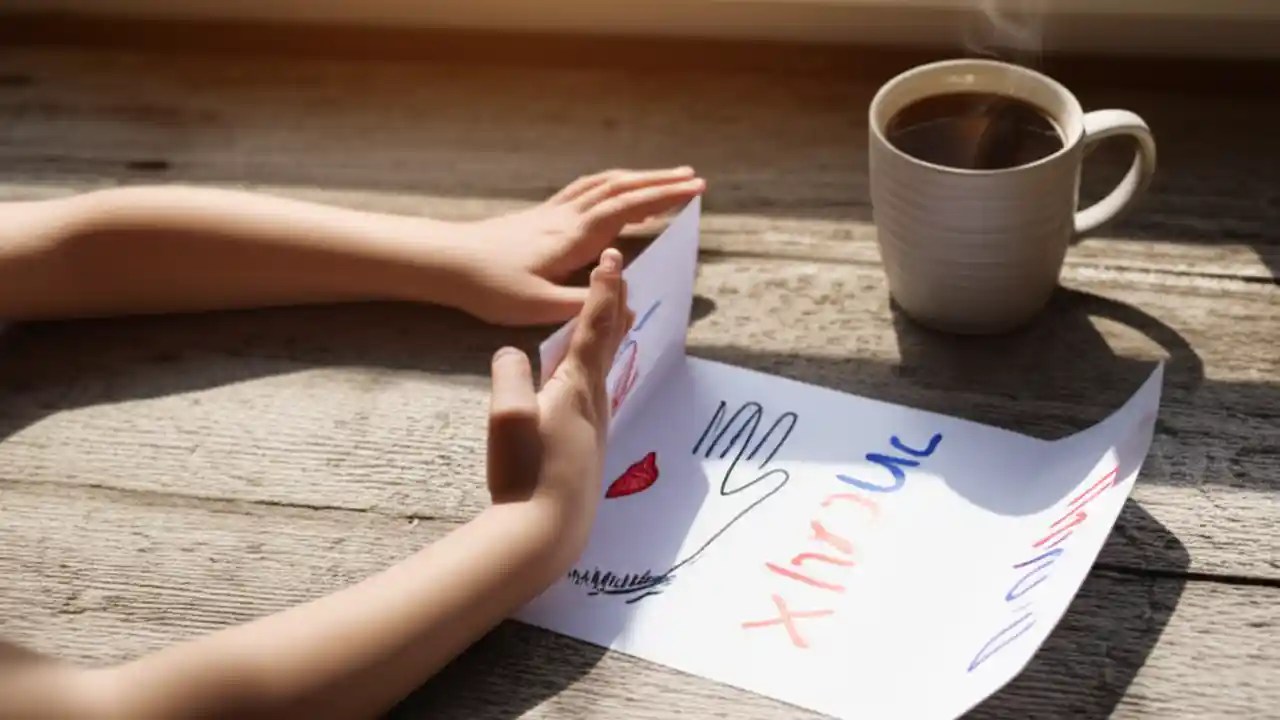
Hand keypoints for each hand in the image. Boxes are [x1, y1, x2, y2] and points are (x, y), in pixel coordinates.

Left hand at [452, 168, 702, 325]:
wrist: (447, 262)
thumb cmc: (490, 286)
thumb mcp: (538, 306)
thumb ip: (585, 306)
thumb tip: (628, 308)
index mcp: (574, 236)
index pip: (628, 207)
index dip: (664, 196)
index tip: (695, 189)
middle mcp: (567, 217)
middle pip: (621, 188)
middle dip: (660, 182)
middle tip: (693, 179)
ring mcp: (553, 213)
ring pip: (603, 185)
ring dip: (637, 179)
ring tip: (664, 179)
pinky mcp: (542, 217)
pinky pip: (585, 191)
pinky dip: (611, 184)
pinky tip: (614, 192)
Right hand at [484, 249, 633, 555]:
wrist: (545, 534)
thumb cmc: (524, 475)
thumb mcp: (506, 417)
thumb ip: (509, 376)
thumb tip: (512, 353)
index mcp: (575, 387)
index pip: (592, 325)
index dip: (602, 288)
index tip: (613, 257)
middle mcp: (593, 402)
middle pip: (608, 342)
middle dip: (613, 304)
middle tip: (621, 274)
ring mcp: (595, 426)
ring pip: (604, 368)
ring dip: (608, 336)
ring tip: (612, 318)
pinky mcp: (587, 448)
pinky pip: (594, 393)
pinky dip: (596, 369)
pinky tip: (588, 382)